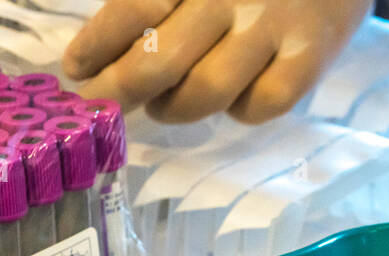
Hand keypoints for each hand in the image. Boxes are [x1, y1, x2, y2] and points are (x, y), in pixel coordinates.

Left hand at [62, 0, 372, 123]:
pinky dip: (240, 112)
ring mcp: (273, 28)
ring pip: (208, 90)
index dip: (98, 44)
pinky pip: (262, 105)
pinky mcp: (311, 58)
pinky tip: (233, 101)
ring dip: (175, 109)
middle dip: (123, 89)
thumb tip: (114, 48)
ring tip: (164, 107)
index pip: (133, 7)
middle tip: (106, 101)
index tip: (77, 68)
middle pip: (161, 59)